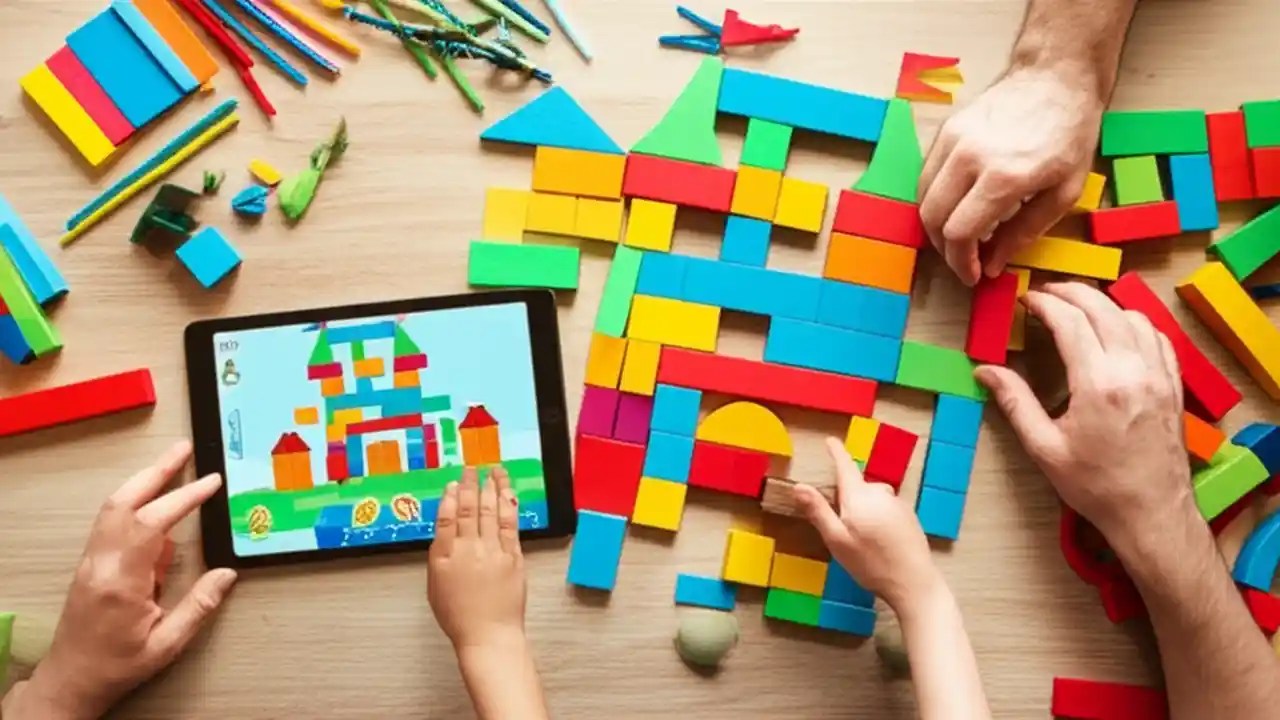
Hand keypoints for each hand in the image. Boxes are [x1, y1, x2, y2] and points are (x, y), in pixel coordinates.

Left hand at [8, 441, 236, 719]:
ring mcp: (90, 561)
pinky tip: (157, 506)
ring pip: (113, 508)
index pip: (151, 523)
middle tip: (184, 450)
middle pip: (124, 502)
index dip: (182, 498)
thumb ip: (199, 606)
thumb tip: (227, 573)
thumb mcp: (167, 644)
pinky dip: (134, 503)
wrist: (72, 679)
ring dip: (143, 482)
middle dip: (157, 472)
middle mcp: (100, 564)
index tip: (210, 484)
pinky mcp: (90, 563)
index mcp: (120, 582)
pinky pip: (110, 522)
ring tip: (172, 463)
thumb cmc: (117, 666)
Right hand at [428, 467, 525, 653]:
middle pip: (470, 509)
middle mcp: (469, 549)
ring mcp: (493, 551)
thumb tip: (444, 530)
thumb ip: (438, 554)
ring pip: (491, 511)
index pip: (447, 518)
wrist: (488, 633)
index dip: (451, 498)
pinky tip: (507, 492)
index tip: (453, 483)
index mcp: (446, 556)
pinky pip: (509, 524)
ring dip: (492, 487)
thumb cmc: (458, 614)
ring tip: (493, 471)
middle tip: (472, 468)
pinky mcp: (513, 556)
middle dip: (471, 485)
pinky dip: (507, 505)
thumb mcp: (435, 584)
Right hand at [794, 438, 940, 610]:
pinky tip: (879, 542)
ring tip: (861, 538)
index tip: (831, 440)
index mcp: (860, 496)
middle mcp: (881, 493)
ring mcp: (898, 504)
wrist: (914, 583)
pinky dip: (878, 517)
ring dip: (864, 509)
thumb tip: (798, 486)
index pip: (845, 466)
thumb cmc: (870, 563)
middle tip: (841, 526)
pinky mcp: (909, 517)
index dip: (837, 452)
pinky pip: (886, 508)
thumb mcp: (837, 540)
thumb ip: (818, 511)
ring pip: (873, 498)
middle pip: (858, 486)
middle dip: (848, 496)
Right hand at [919, 65, 1103, 284]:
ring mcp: (953, 141)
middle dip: (945, 249)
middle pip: (933, 218)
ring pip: (923, 198)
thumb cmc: (1069, 134)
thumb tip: (994, 264)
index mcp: (1004, 177)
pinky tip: (956, 207)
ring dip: (936, 226)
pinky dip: (935, 200)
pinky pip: (926, 176)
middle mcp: (970, 158)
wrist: (1055, 77)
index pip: (960, 232)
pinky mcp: (946, 130)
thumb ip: (1025, 231)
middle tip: (964, 260)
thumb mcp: (1064, 191)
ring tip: (959, 237)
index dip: (962, 262)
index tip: (973, 274)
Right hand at [975, 283, 1190, 549]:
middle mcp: (1133, 370)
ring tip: (1077, 306)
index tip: (1026, 300)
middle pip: (1102, 308)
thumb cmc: (1095, 486)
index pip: (1070, 322)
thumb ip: (1015, 402)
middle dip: (1071, 293)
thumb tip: (985, 371)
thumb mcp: (1044, 448)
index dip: (1044, 303)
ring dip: (1103, 304)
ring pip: (1133, 316)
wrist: (1151, 513)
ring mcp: (1159, 375)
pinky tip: (1116, 328)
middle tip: (1046, 292)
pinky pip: (1157, 336)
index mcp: (1098, 384)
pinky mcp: (1173, 385)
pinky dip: (1133, 322)